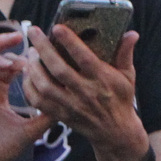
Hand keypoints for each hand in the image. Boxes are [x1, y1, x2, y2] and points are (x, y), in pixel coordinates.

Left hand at [21, 26, 146, 160]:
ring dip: (33, 67)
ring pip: (45, 86)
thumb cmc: (121, 99)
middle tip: (33, 31)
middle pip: (59, 69)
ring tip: (31, 53)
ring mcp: (72, 106)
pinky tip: (28, 73)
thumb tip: (131, 33)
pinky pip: (38, 101)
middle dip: (43, 48)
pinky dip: (29, 86)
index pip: (85, 58)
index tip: (57, 28)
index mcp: (104, 80)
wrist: (115, 132)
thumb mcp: (127, 76)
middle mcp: (87, 93)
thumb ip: (125, 54)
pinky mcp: (61, 115)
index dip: (70, 42)